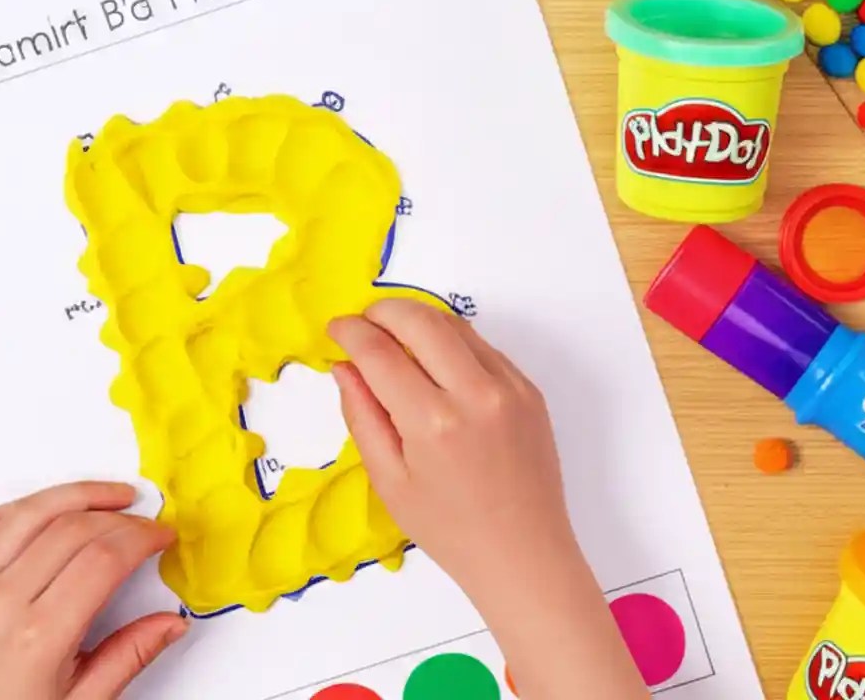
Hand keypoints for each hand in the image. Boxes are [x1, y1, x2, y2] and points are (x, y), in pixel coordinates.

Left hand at [0, 482, 188, 699]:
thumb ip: (129, 655)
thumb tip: (173, 621)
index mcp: (39, 636)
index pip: (102, 560)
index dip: (141, 538)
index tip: (163, 535)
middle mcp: (0, 602)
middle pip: (70, 530)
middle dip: (118, 517)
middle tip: (146, 522)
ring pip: (28, 513)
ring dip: (74, 495)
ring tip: (110, 495)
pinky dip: (23, 507)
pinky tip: (52, 507)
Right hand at [328, 299, 648, 699]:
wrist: (523, 554)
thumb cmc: (449, 528)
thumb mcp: (389, 480)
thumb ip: (362, 415)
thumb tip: (344, 366)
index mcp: (432, 422)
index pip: (379, 352)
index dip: (350, 331)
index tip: (335, 329)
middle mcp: (475, 394)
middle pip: (420, 319)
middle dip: (382, 310)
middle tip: (362, 322)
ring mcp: (509, 387)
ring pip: (455, 325)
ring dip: (418, 319)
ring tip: (392, 336)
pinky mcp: (529, 390)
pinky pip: (483, 347)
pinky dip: (451, 342)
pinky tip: (432, 362)